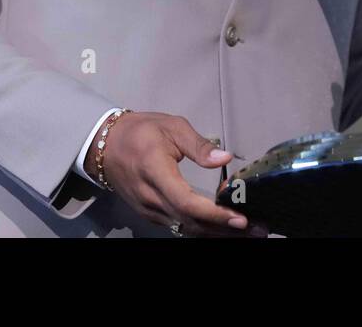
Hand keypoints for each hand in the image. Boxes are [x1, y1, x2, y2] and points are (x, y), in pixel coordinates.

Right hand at [87, 111, 265, 237]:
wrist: (103, 146)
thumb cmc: (140, 132)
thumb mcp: (171, 127)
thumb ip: (199, 145)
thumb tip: (225, 158)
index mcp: (155, 172)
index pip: (186, 202)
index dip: (214, 214)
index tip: (240, 218)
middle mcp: (151, 198)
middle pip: (190, 222)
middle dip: (225, 230)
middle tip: (258, 230)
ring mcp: (149, 210)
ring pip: (185, 229)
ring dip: (217, 234)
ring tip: (248, 233)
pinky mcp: (150, 214)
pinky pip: (179, 226)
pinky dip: (203, 230)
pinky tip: (223, 229)